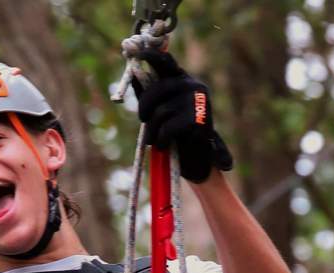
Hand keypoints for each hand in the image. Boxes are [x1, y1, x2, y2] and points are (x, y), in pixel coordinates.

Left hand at [131, 49, 232, 182]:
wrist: (197, 157)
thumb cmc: (175, 130)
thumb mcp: (160, 108)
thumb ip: (148, 91)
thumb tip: (133, 71)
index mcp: (182, 79)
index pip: (166, 61)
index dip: (150, 55)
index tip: (136, 53)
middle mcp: (193, 85)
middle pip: (157, 89)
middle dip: (144, 107)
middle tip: (142, 120)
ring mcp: (198, 102)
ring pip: (160, 111)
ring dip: (151, 130)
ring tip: (155, 139)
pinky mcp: (199, 120)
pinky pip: (168, 127)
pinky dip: (161, 139)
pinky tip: (164, 144)